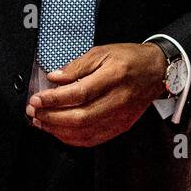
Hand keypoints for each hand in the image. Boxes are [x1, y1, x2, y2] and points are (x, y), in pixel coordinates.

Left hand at [26, 43, 166, 147]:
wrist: (156, 71)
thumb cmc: (130, 59)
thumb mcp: (102, 52)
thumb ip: (77, 66)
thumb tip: (55, 78)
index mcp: (114, 76)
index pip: (80, 93)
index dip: (55, 99)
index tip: (37, 99)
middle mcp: (119, 99)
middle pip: (80, 117)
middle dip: (51, 117)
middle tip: (34, 112)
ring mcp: (121, 116)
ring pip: (85, 132)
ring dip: (58, 130)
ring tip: (42, 122)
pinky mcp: (121, 126)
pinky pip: (93, 139)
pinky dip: (72, 138)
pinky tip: (60, 131)